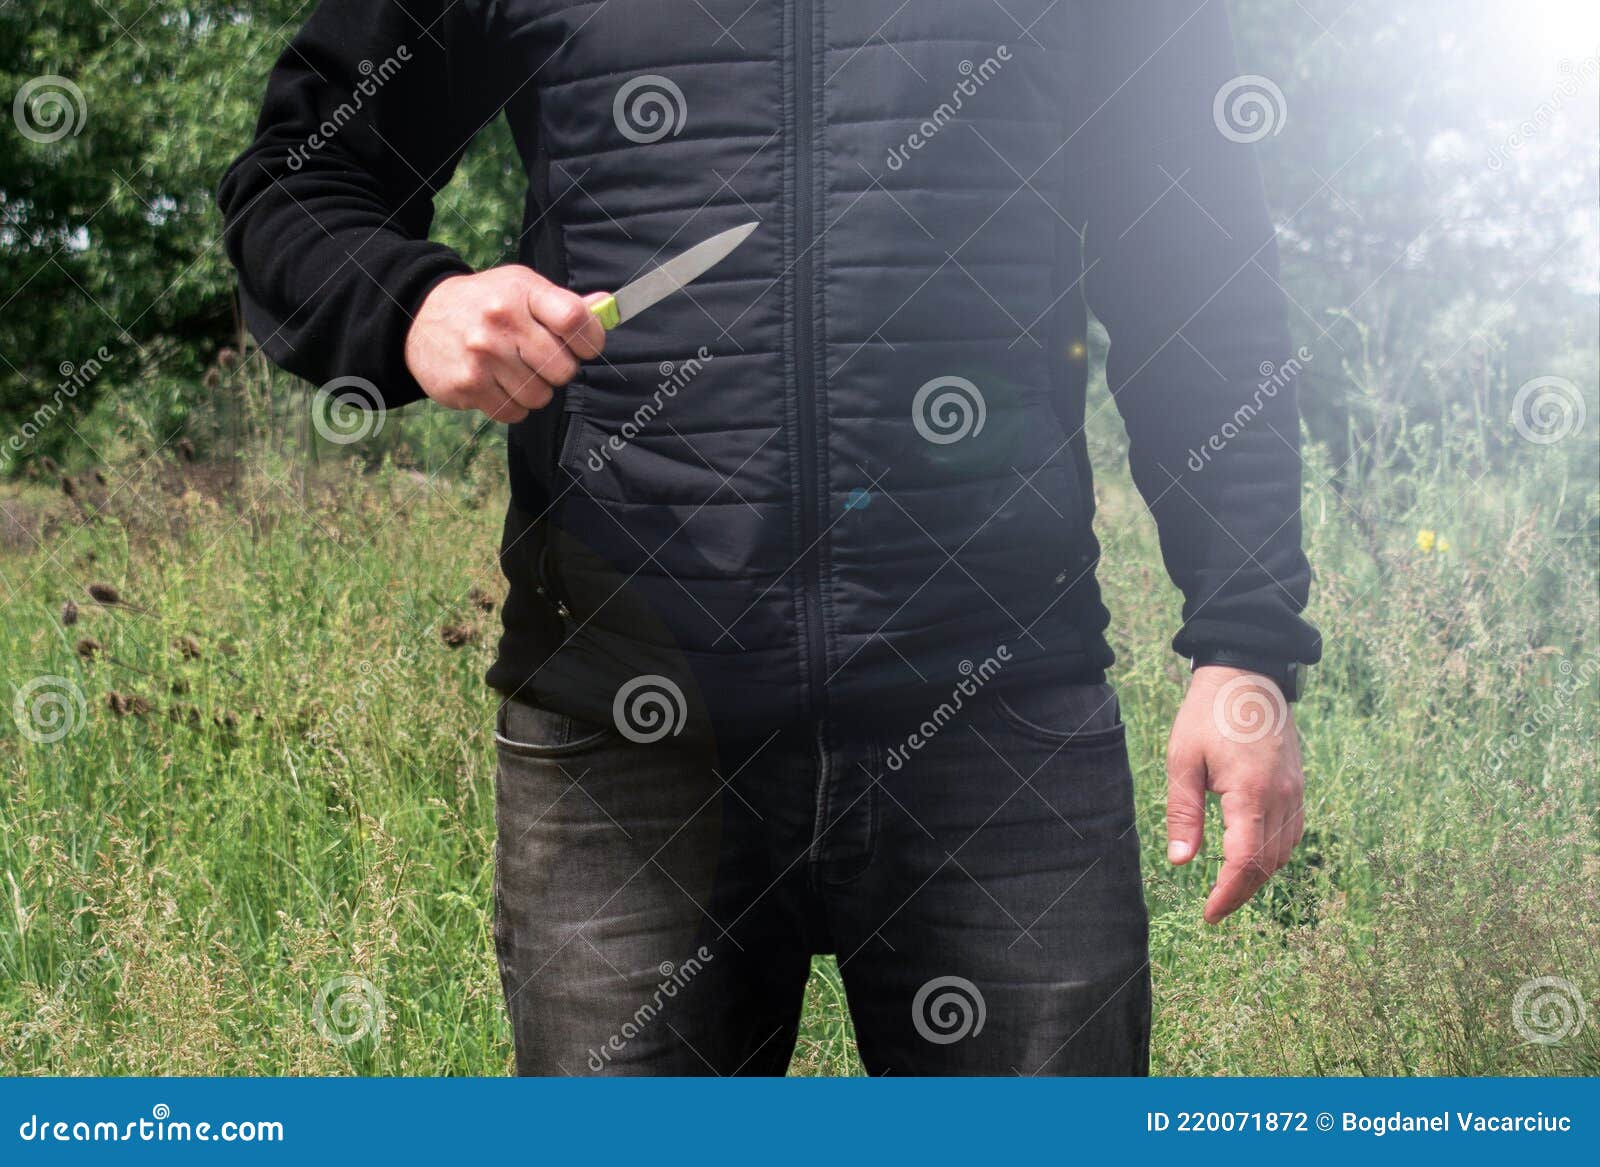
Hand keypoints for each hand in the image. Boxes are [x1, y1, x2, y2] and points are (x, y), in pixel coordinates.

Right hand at [404, 266, 606, 422]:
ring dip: (536, 391)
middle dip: (559, 370)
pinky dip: (513, 406)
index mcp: (522, 292)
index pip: (575, 319)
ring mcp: (482, 354)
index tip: (584, 346)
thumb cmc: (485, 304)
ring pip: (540, 396)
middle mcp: (501, 320)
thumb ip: (564, 303)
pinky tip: (498, 384)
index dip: (590, 340)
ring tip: (516, 371)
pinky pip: (514, 412)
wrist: (419, 315)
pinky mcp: (467, 384)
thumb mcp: (521, 288)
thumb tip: (606, 308)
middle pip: (563, 368)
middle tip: (540, 360)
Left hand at [1165, 665, 1303, 922]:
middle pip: (1267, 863)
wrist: (1248, 673)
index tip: (1209, 914)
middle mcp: (1281, 796)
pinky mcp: (1299, 784)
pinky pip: (1292, 832)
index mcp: (1250, 792)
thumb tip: (1181, 862)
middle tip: (1214, 907)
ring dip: (1259, 875)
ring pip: (1284, 852)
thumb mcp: (1183, 761)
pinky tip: (1253, 856)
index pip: (1244, 861)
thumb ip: (1184, 813)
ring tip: (1229, 887)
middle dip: (1241, 891)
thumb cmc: (1208, 714)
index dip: (1228, 894)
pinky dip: (1274, 853)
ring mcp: (1295, 790)